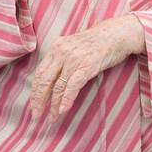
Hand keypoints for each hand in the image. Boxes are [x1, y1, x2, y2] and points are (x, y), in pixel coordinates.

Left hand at [28, 15, 144, 117]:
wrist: (117, 34)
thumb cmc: (97, 42)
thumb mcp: (73, 47)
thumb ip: (61, 60)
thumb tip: (52, 81)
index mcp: (56, 48)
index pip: (40, 73)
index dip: (35, 91)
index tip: (33, 105)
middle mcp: (62, 52)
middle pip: (44, 81)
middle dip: (39, 100)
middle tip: (36, 115)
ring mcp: (74, 59)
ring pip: (58, 86)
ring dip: (54, 105)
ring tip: (52, 118)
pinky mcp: (87, 66)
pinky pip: (72, 86)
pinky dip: (66, 100)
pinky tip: (63, 110)